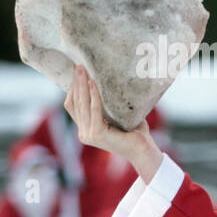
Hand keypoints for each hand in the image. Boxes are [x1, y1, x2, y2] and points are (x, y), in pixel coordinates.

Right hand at [64, 65, 162, 181]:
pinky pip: (94, 110)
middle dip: (75, 83)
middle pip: (75, 103)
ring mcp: (88, 134)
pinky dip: (93, 95)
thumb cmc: (136, 133)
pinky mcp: (96, 134)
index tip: (75, 73)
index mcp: (86, 129)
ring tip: (82, 70)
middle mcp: (84, 133)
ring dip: (81, 85)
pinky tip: (93, 83)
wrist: (144, 151)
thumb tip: (113, 82)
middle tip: (77, 66)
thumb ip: (111, 105)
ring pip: (82, 104)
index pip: (73, 106)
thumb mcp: (119, 116)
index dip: (72, 89)